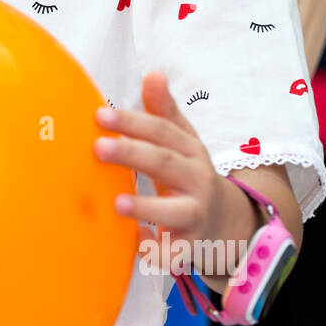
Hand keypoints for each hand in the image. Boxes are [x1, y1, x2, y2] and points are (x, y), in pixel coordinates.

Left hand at [93, 71, 233, 254]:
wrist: (227, 221)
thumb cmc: (190, 174)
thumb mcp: (183, 142)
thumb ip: (164, 112)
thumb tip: (153, 73)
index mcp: (190, 151)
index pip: (163, 132)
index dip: (133, 122)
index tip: (100, 115)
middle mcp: (196, 180)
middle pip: (165, 164)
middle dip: (132, 155)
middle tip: (98, 148)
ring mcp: (194, 214)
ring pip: (174, 211)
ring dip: (146, 206)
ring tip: (117, 202)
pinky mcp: (189, 246)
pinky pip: (174, 253)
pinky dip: (156, 250)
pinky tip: (136, 242)